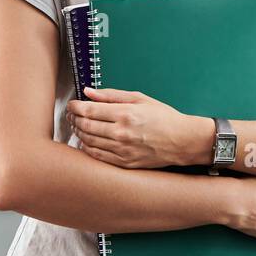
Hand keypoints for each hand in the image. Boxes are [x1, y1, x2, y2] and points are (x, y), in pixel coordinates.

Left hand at [69, 88, 207, 168]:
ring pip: (89, 142)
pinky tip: (87, 141)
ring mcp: (122, 150)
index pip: (89, 110)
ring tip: (79, 126)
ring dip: (79, 133)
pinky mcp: (124, 163)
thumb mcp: (140, 99)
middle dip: (75, 119)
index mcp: (125, 114)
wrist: (182, 141)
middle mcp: (121, 133)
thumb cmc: (164, 118)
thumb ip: (112, 95)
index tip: (73, 104)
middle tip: (73, 114)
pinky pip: (98, 156)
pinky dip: (88, 148)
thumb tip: (89, 92)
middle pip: (86, 126)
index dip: (75, 107)